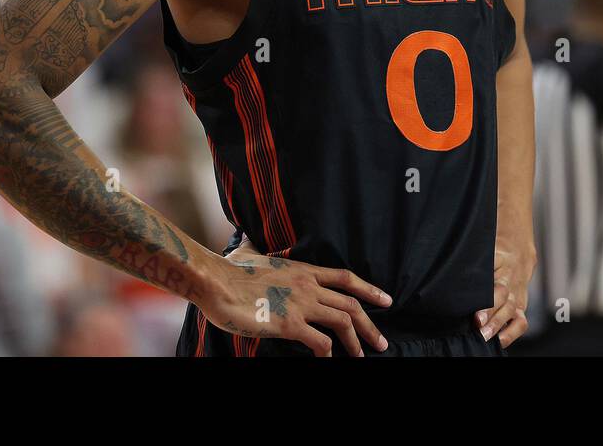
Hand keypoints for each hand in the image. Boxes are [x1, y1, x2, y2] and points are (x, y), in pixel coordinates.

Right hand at [201, 236, 392, 356]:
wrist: (216, 282)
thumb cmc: (229, 271)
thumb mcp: (248, 254)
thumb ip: (254, 249)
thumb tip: (245, 239)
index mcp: (303, 269)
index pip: (346, 278)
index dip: (369, 290)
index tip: (386, 300)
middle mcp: (308, 285)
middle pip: (351, 305)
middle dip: (370, 325)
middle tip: (382, 342)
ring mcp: (301, 304)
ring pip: (343, 323)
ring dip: (356, 342)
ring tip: (362, 357)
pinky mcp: (290, 324)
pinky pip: (320, 343)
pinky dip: (328, 355)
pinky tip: (327, 362)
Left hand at [474, 234, 535, 347]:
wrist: (518, 252)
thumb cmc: (495, 252)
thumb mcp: (485, 251)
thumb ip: (473, 262)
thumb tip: (452, 272)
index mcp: (500, 264)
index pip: (493, 280)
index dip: (486, 296)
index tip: (476, 309)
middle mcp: (509, 280)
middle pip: (503, 296)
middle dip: (491, 312)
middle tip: (478, 323)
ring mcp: (516, 295)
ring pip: (512, 309)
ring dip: (499, 324)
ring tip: (486, 336)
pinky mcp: (521, 306)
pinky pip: (521, 321)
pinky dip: (512, 333)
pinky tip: (500, 341)